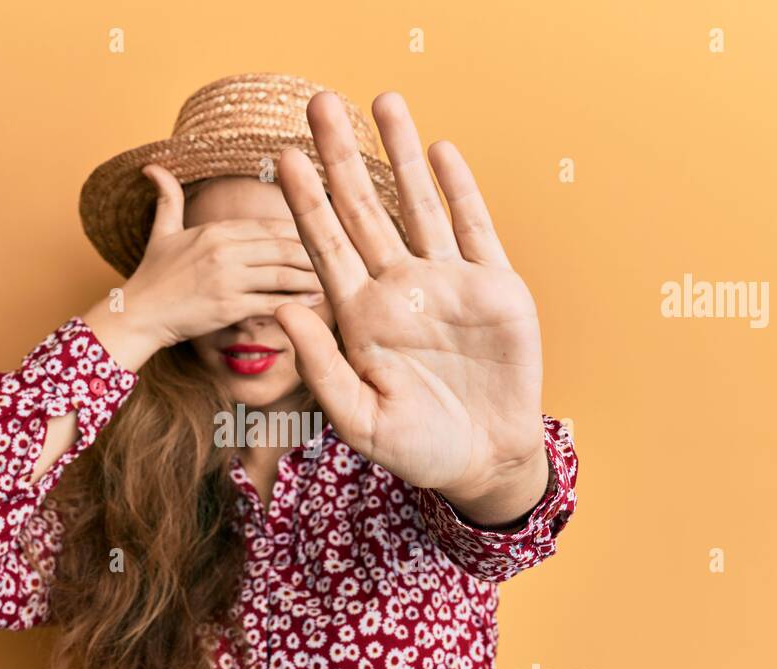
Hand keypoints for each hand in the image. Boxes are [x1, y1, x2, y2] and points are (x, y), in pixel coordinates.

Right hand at [114, 164, 324, 350]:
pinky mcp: (229, 308)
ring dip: (313, 276)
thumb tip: (152, 166)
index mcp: (216, 230)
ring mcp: (227, 279)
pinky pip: (272, 302)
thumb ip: (167, 198)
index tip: (326, 230)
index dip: (302, 227)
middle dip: (316, 250)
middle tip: (344, 255)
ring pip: (283, 273)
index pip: (269, 224)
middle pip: (283, 245)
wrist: (136, 315)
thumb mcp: (160, 232)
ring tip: (336, 279)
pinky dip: (297, 302)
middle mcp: (224, 250)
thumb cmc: (151, 276)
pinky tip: (316, 303)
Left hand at [274, 91, 548, 522]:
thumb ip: (322, 366)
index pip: (324, 246)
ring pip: (418, 204)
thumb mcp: (359, 418)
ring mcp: (446, 282)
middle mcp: (398, 288)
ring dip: (399, 153)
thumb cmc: (416, 447)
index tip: (284, 158)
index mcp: (360, 316)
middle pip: (363, 208)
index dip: (305, 202)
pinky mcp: (493, 286)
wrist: (484, 459)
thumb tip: (283, 312)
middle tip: (317, 102)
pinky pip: (473, 227)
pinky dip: (457, 188)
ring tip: (382, 100)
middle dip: (340, 157)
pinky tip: (438, 150)